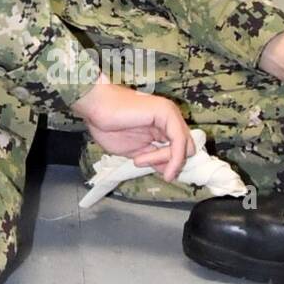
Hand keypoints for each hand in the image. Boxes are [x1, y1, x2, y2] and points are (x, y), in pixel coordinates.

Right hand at [71, 73, 195, 181]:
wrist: (96, 108)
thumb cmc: (108, 126)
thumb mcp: (136, 152)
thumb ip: (154, 159)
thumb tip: (168, 172)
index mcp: (163, 126)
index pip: (181, 149)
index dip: (174, 164)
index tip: (164, 175)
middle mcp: (170, 119)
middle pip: (187, 149)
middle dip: (171, 163)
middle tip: (145, 164)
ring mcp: (170, 114)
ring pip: (186, 148)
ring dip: (166, 162)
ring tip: (139, 160)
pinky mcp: (167, 113)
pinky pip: (180, 142)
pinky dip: (174, 159)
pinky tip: (162, 167)